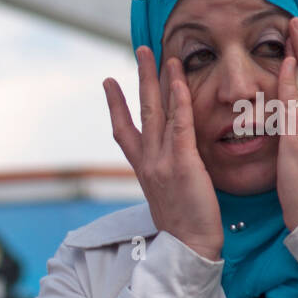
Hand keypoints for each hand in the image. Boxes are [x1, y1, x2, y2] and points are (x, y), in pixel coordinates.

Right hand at [106, 47, 223, 260]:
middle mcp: (147, 161)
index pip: (123, 130)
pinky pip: (179, 125)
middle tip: (139, 51)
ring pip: (156, 111)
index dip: (115, 104)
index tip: (110, 82)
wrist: (188, 247)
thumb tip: (172, 163)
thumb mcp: (169, 195)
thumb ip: (167, 172)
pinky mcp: (182, 163)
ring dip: (156, 80)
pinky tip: (177, 80)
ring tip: (158, 54)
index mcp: (142, 169)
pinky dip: (178, 100)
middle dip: (138, 79)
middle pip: (139, 111)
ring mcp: (161, 161)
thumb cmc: (185, 226)